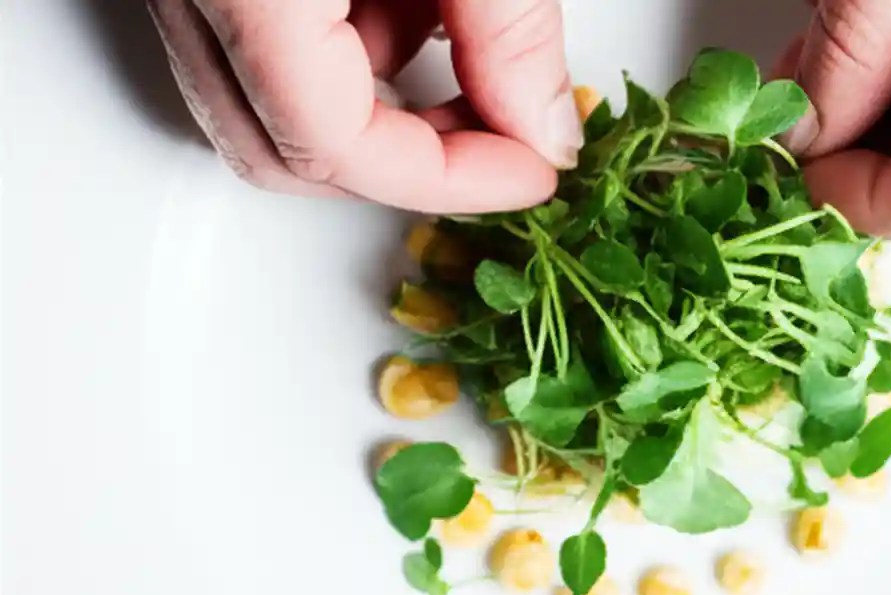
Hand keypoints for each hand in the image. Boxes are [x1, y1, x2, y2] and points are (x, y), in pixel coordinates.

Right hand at [148, 0, 580, 213]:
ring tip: (467, 36)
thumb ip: (509, 32)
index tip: (533, 174)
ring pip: (270, 100)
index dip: (451, 180)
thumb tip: (544, 129)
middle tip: (508, 139)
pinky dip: (347, 43)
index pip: (337, 144)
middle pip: (288, 148)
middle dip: (413, 161)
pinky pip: (261, 41)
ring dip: (381, 101)